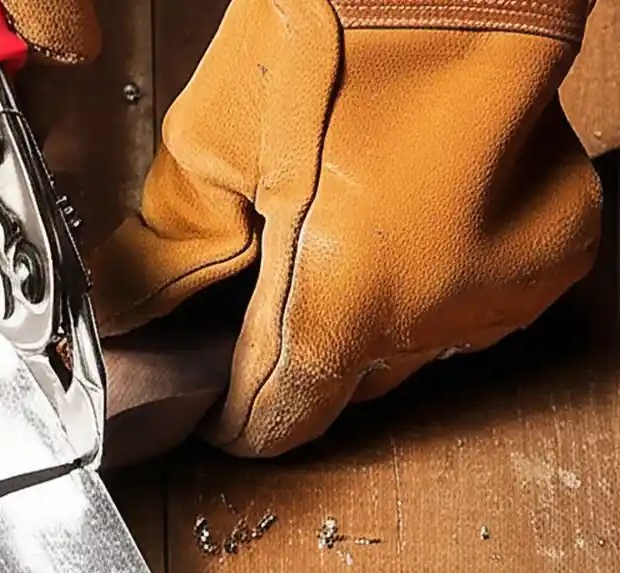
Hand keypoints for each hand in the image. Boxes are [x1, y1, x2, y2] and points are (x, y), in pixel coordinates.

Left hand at [88, 0, 600, 456]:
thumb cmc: (333, 29)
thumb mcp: (213, 143)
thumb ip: (176, 250)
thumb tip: (136, 311)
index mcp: (343, 298)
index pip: (281, 416)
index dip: (243, 419)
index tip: (224, 411)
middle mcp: (433, 315)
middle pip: (347, 384)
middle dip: (304, 353)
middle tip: (275, 295)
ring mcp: (500, 288)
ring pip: (412, 350)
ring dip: (372, 319)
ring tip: (345, 240)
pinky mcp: (551, 257)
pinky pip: (474, 306)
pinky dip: (435, 285)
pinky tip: (406, 227)